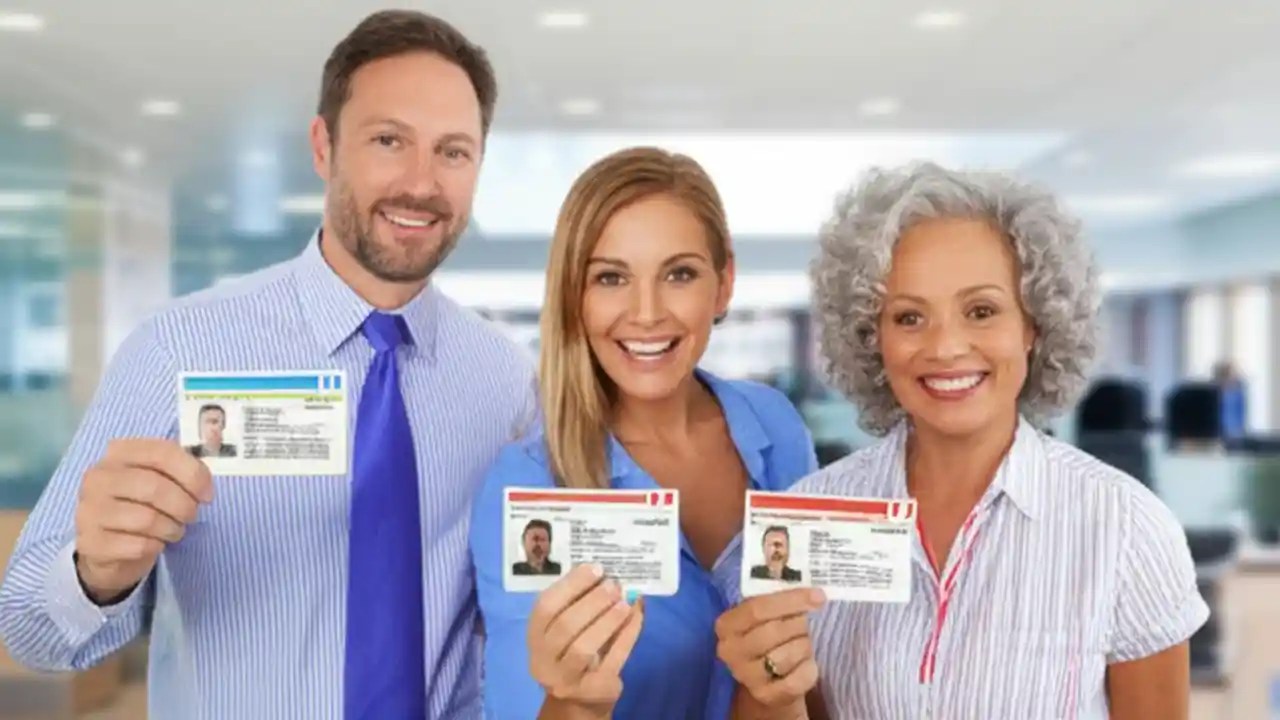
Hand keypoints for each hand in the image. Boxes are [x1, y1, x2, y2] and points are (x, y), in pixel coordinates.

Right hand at [74, 439, 213, 603]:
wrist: (109, 548)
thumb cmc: (142, 505)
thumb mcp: (161, 480)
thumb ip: (183, 470)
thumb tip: (204, 483)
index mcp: (119, 453)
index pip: (163, 452)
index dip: (193, 474)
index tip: (207, 495)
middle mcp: (98, 477)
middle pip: (155, 487)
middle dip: (184, 506)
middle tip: (190, 516)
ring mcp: (89, 509)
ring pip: (146, 519)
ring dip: (171, 528)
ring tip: (172, 530)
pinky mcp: (90, 542)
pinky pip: (137, 545)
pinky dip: (154, 547)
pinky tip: (152, 544)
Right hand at [528, 564, 644, 714]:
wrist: (579, 701)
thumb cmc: (573, 653)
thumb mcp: (568, 629)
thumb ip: (581, 604)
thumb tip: (609, 575)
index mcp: (535, 637)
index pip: (546, 607)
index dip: (570, 585)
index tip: (595, 568)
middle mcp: (543, 660)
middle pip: (565, 626)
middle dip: (592, 601)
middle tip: (614, 585)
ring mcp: (566, 679)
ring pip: (584, 647)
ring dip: (607, 620)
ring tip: (625, 602)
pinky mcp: (593, 690)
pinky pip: (612, 659)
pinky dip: (626, 636)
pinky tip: (636, 617)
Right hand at [715, 588, 824, 711]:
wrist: (765, 679)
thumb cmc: (767, 636)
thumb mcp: (762, 616)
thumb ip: (775, 599)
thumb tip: (811, 587)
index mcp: (726, 625)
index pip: (758, 608)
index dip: (791, 600)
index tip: (818, 595)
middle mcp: (730, 651)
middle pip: (775, 630)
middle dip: (798, 624)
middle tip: (803, 623)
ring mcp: (747, 676)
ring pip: (789, 654)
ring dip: (803, 646)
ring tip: (800, 644)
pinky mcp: (767, 695)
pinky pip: (799, 677)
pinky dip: (809, 667)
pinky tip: (805, 663)